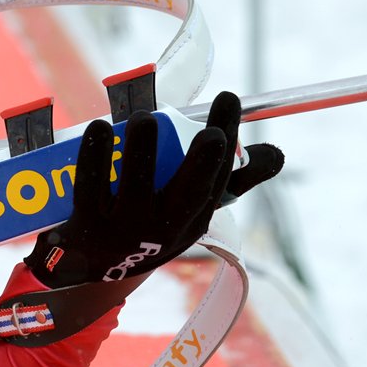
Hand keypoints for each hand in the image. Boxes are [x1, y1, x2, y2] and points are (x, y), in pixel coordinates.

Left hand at [24, 91, 283, 288]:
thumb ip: (233, 177)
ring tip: (143, 118)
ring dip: (142, 151)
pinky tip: (99, 128)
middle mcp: (164, 229)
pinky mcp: (87, 227)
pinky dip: (94, 157)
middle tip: (213, 132)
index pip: (219, 177)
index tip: (229, 99)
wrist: (89, 268)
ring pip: (137, 188)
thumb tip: (278, 154)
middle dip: (204, 164)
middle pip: (190, 194)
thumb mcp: (189, 208)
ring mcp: (125, 230)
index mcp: (194, 219)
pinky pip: (91, 188)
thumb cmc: (149, 224)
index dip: (228, 139)